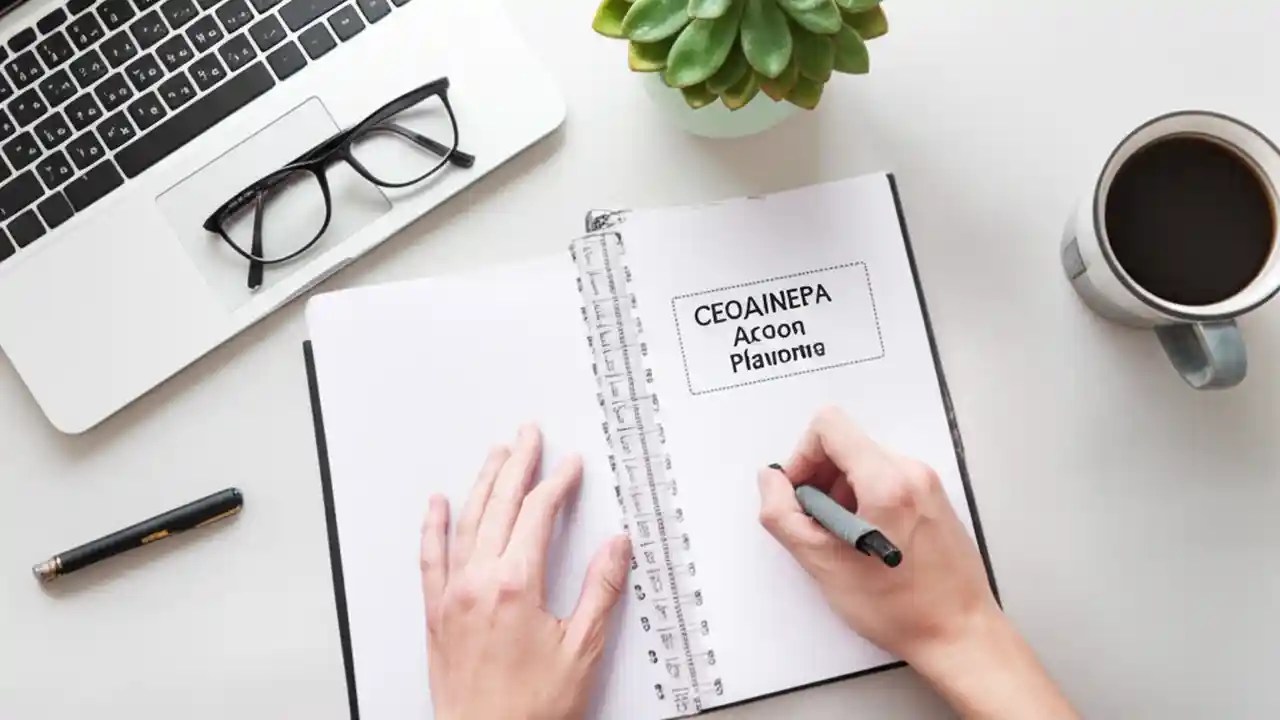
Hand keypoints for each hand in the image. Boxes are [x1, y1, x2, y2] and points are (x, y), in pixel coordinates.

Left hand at [420, 424, 631, 719]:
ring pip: (466, 522)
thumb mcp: (582, 650)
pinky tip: (437, 505)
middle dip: (517, 465)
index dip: (557, 484)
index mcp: (515, 585)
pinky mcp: (436, 614)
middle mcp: (477, 583)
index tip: (570, 467)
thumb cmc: (530, 711)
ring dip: (482, 483)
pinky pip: (430, 558)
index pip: (538, 515)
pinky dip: (433, 527)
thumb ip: (601, 591)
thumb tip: (617, 547)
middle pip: (500, 505)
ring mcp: (452, 596)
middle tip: (528, 437)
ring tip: (495, 455)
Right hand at [758, 407, 1075, 718]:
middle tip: (817, 526)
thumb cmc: (901, 608)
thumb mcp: (824, 564)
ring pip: (862, 464)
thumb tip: (771, 481)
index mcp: (887, 481)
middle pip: (845, 445)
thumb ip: (783, 516)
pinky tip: (864, 542)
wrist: (959, 634)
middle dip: (818, 480)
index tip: (799, 495)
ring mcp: (926, 484)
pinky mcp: (932, 499)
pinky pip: (884, 480)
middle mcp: (912, 472)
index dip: (801, 456)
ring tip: (843, 540)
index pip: (829, 426)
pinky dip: (862, 501)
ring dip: (839, 494)